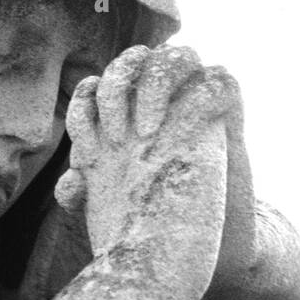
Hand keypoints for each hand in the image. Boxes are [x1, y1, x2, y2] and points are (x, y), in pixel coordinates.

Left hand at [55, 46, 243, 299]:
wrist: (206, 244)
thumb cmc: (154, 219)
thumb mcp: (113, 207)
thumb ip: (88, 192)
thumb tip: (71, 183)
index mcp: (121, 116)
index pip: (93, 87)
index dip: (83, 113)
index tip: (88, 158)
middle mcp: (156, 99)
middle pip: (132, 59)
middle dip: (117, 88)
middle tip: (116, 138)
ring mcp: (194, 100)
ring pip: (178, 56)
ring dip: (156, 85)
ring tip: (147, 131)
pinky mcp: (229, 113)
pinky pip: (220, 81)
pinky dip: (201, 98)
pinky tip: (184, 136)